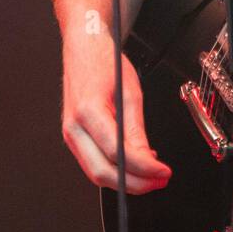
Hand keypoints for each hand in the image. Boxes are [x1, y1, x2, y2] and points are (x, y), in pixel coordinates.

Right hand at [62, 32, 171, 194]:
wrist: (84, 48)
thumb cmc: (104, 62)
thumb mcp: (130, 92)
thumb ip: (137, 129)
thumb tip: (147, 158)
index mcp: (88, 112)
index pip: (117, 153)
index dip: (143, 169)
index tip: (162, 172)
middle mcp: (73, 127)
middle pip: (102, 172)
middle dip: (135, 183)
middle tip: (159, 181)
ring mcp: (70, 134)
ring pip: (96, 172)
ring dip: (125, 180)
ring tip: (152, 176)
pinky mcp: (74, 137)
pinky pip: (93, 162)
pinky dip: (115, 169)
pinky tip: (135, 165)